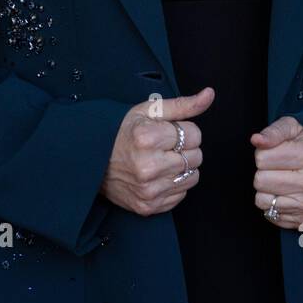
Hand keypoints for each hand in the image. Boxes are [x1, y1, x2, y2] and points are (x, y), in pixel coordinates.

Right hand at [100, 86, 213, 216]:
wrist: (93, 162)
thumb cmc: (122, 133)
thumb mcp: (149, 111)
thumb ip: (183, 105)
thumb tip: (209, 95)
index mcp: (147, 138)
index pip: (194, 134)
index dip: (183, 130)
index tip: (166, 132)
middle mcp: (148, 167)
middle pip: (196, 156)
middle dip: (184, 148)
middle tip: (163, 146)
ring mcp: (148, 190)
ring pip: (193, 177)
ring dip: (182, 167)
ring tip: (161, 160)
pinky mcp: (149, 207)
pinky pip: (181, 194)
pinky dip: (173, 184)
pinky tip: (157, 176)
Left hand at [250, 115, 302, 230]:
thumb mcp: (291, 130)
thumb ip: (273, 132)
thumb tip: (257, 140)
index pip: (261, 158)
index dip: (263, 155)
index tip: (276, 155)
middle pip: (260, 180)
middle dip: (263, 173)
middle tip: (278, 170)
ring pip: (262, 200)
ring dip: (266, 191)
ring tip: (282, 183)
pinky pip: (269, 215)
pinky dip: (272, 206)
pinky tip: (286, 196)